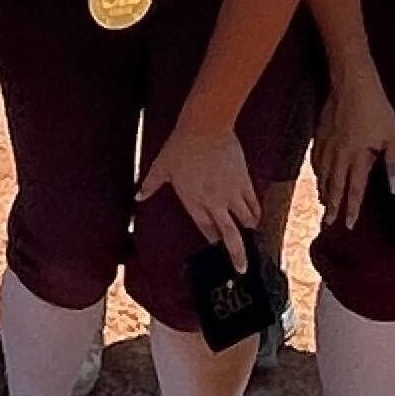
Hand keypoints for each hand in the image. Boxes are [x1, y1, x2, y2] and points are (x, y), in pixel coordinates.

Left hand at [138, 119, 260, 266]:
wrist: (206, 126)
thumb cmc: (180, 146)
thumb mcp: (160, 166)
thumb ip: (150, 185)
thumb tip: (137, 197)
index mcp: (194, 202)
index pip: (206, 231)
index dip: (213, 244)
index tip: (218, 252)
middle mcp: (215, 202)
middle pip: (231, 236)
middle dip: (238, 255)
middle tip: (242, 269)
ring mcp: (232, 193)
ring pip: (247, 221)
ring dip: (249, 231)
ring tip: (250, 237)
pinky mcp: (245, 181)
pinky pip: (254, 203)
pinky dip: (256, 213)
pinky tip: (255, 217)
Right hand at [313, 60, 394, 233]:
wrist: (352, 84)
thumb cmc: (377, 109)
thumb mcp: (392, 137)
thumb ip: (391, 164)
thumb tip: (393, 188)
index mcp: (359, 157)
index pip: (354, 189)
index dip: (352, 208)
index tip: (348, 225)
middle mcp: (340, 155)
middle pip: (334, 186)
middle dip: (331, 206)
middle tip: (327, 223)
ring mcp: (327, 145)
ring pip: (322, 174)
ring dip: (323, 191)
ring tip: (323, 203)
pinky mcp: (320, 135)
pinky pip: (316, 160)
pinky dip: (317, 173)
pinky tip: (317, 177)